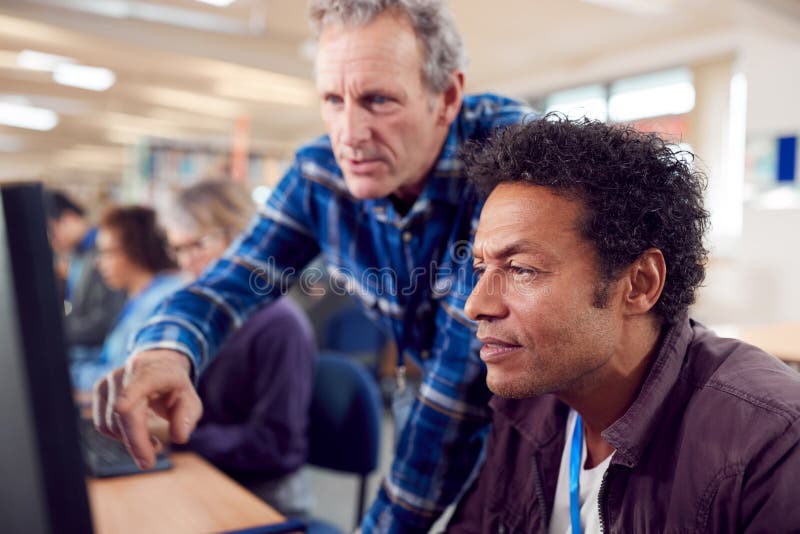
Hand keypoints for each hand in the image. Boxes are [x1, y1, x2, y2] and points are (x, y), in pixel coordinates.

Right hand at [92, 349, 202, 469]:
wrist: (158, 365)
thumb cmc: (175, 386)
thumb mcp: (190, 400)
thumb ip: (187, 417)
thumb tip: (180, 438)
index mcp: (153, 372)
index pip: (138, 385)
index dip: (128, 398)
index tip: (122, 409)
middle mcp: (127, 374)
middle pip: (123, 415)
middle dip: (135, 442)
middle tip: (148, 463)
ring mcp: (110, 381)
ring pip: (110, 423)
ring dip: (130, 440)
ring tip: (153, 442)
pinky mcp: (99, 391)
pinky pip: (103, 424)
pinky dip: (119, 436)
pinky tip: (137, 434)